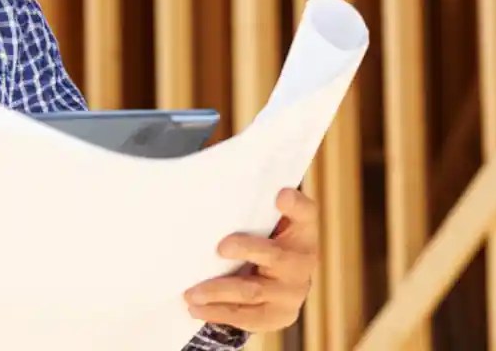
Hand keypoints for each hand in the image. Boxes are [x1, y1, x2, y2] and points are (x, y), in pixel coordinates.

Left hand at [183, 188, 318, 331]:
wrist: (287, 281)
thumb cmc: (269, 238)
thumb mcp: (268, 217)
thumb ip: (251, 200)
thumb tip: (213, 177)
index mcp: (302, 229)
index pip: (305, 212)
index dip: (294, 205)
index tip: (281, 195)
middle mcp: (302, 260)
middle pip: (274, 255)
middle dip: (247, 250)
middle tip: (221, 247)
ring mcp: (292, 291)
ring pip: (252, 291)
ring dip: (218, 291)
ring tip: (190, 293)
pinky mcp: (279, 315)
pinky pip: (247, 317)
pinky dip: (218, 313)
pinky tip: (196, 309)